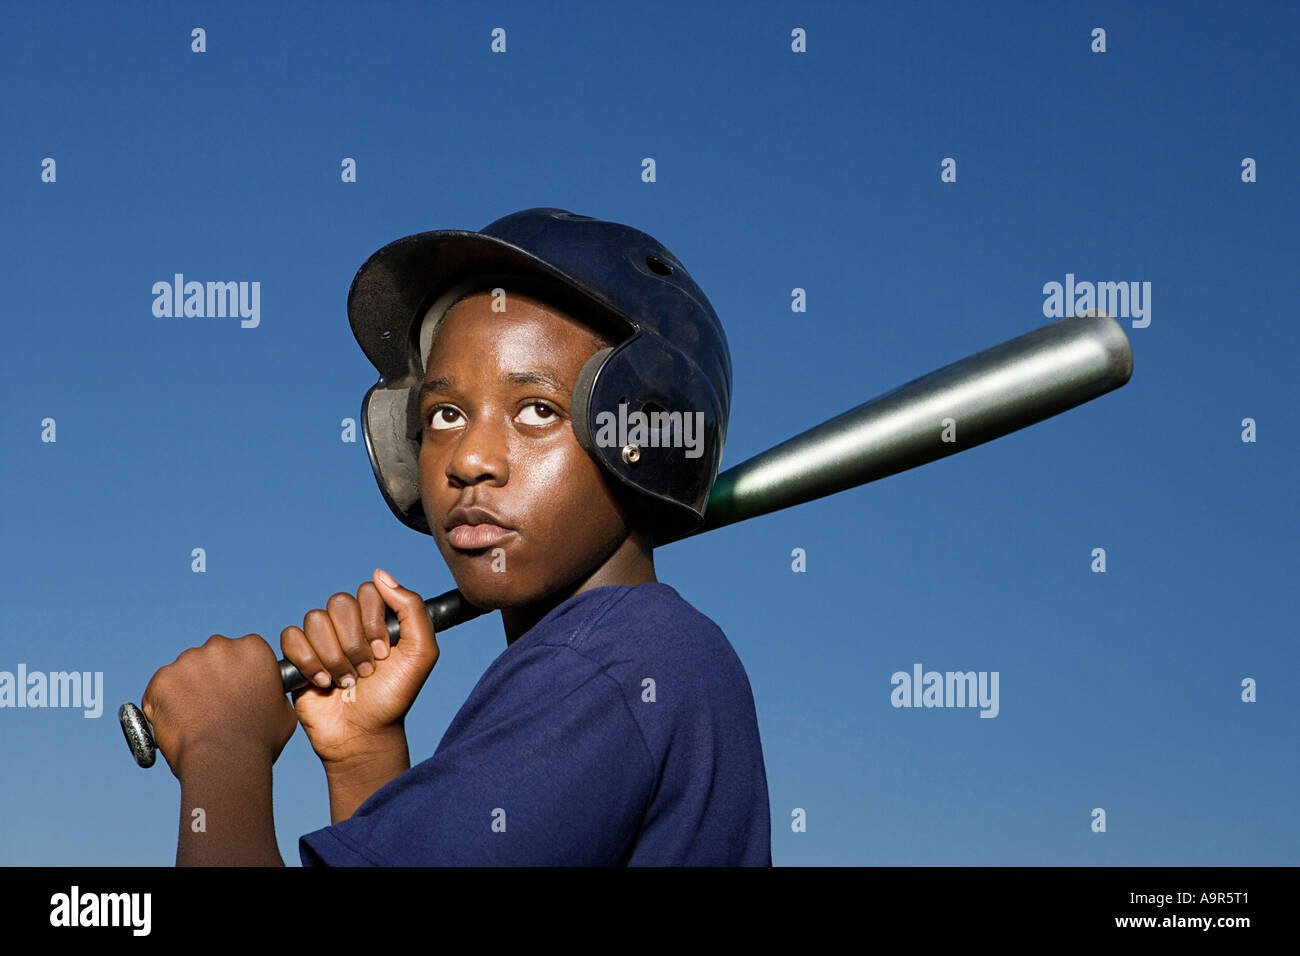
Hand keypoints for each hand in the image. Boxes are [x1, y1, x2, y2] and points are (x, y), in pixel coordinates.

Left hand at [141, 633, 298, 778]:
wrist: (225, 760)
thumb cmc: (259, 740)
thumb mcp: (282, 709)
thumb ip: (272, 691)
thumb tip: (266, 692)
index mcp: (253, 648)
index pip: (243, 650)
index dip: (238, 672)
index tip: (235, 690)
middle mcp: (220, 646)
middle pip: (212, 656)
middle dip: (211, 676)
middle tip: (213, 706)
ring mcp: (189, 661)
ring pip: (184, 671)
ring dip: (187, 689)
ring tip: (194, 720)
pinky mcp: (163, 678)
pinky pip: (160, 689)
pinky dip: (164, 704)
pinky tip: (176, 723)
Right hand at [280, 568, 438, 766]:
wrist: (365, 734)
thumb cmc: (394, 696)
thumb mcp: (422, 653)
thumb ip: (412, 608)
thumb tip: (380, 574)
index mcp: (376, 617)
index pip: (368, 591)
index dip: (373, 621)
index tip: (384, 652)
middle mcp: (348, 623)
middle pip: (339, 603)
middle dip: (354, 643)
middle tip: (366, 671)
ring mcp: (322, 638)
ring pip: (315, 620)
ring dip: (333, 657)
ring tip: (346, 681)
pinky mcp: (298, 656)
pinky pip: (291, 637)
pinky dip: (308, 662)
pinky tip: (323, 683)